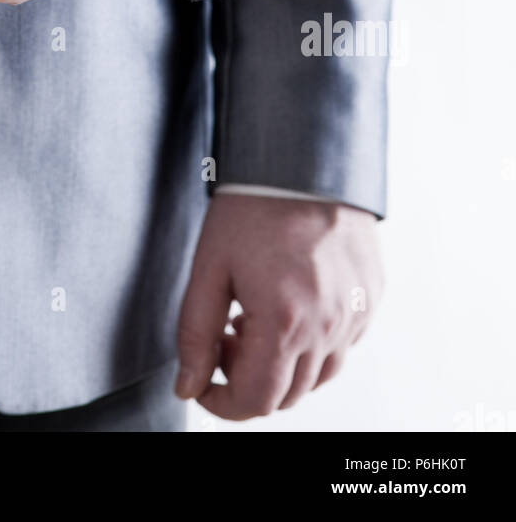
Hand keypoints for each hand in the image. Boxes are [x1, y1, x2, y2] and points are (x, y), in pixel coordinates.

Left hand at [176, 194, 381, 418]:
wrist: (302, 157)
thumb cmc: (252, 205)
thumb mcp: (209, 267)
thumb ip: (195, 334)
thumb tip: (188, 386)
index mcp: (286, 323)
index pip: (256, 401)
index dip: (223, 403)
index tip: (204, 382)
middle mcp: (329, 326)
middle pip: (289, 394)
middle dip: (250, 379)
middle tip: (227, 335)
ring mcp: (356, 312)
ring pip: (320, 374)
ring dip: (284, 363)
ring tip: (256, 316)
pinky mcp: (372, 295)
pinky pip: (344, 343)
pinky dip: (315, 340)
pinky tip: (289, 302)